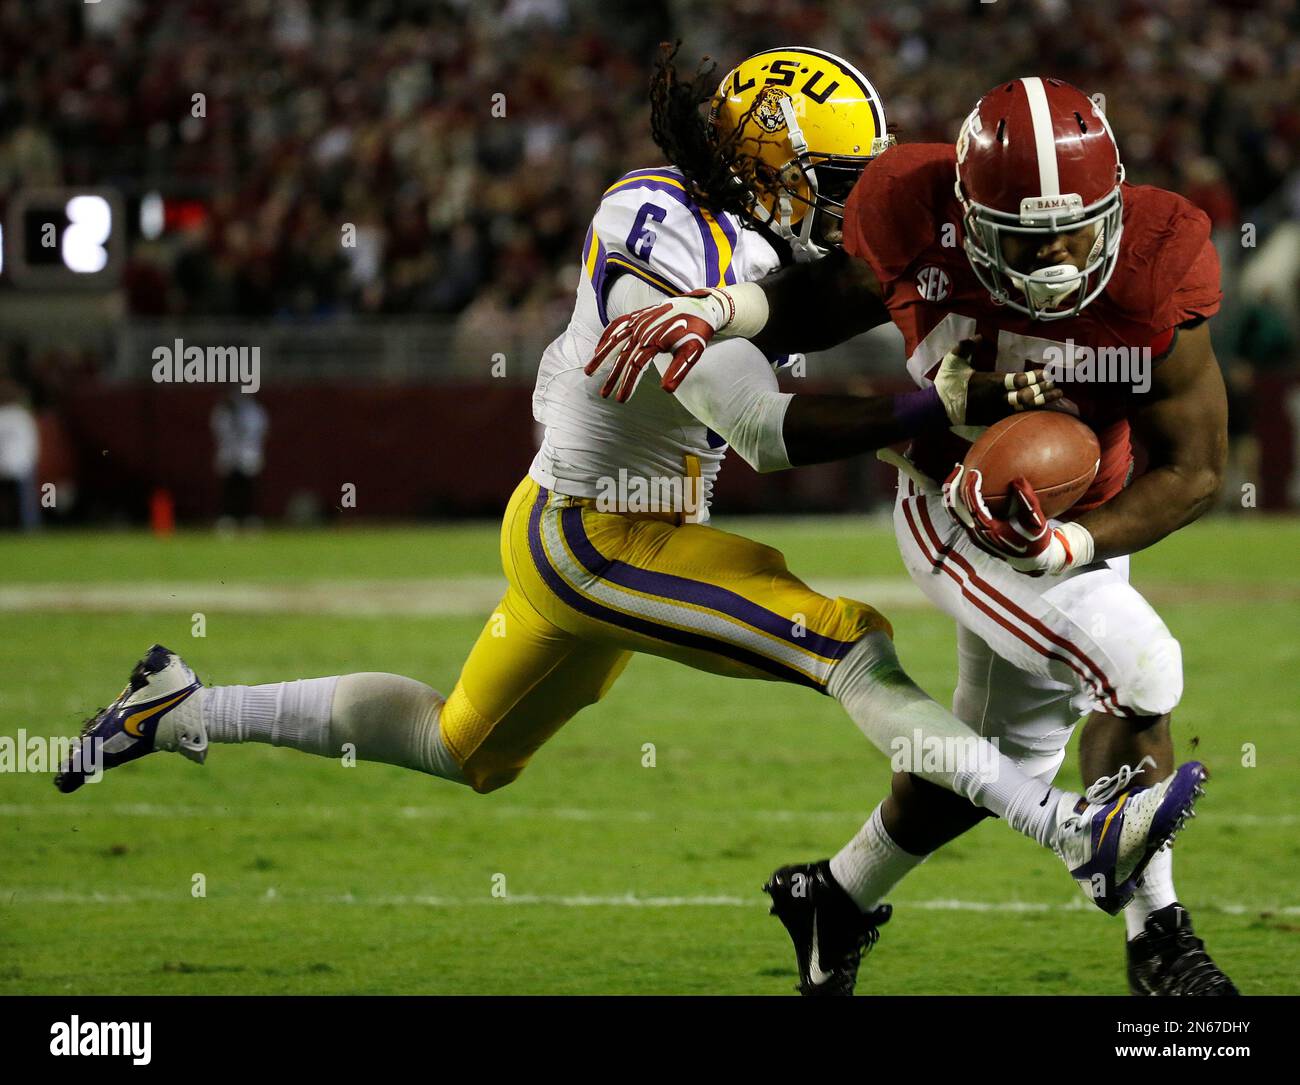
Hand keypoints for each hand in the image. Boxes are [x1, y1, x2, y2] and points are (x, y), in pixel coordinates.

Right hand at [584, 289, 727, 401]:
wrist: (701, 305)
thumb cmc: (697, 331)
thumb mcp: (692, 352)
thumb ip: (679, 370)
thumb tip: (666, 390)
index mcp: (654, 340)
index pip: (635, 367)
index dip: (627, 384)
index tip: (620, 400)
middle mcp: (643, 330)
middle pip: (622, 356)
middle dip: (612, 377)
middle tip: (604, 394)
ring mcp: (639, 321)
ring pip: (614, 340)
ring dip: (601, 357)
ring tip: (589, 372)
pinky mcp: (638, 315)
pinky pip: (618, 325)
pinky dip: (606, 335)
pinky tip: (599, 347)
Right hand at [933, 337, 1060, 424]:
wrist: (938, 408)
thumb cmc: (947, 383)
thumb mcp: (953, 360)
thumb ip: (966, 346)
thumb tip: (978, 336)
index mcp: (990, 382)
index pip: (1017, 380)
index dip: (1034, 378)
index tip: (1046, 374)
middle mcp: (997, 397)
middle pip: (1026, 395)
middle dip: (1043, 390)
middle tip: (1056, 385)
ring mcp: (995, 410)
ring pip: (1024, 407)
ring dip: (1042, 401)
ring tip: (1057, 397)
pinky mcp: (993, 419)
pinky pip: (1016, 416)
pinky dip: (1031, 412)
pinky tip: (1043, 410)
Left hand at [942, 467, 1092, 574]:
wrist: (1030, 560)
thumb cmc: (1035, 539)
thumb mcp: (1037, 522)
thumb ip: (1029, 502)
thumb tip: (1018, 479)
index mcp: (991, 531)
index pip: (974, 508)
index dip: (971, 489)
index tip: (974, 472)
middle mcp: (977, 534)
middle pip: (955, 509)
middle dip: (953, 486)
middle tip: (959, 466)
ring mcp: (972, 534)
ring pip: (954, 511)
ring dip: (953, 491)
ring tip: (958, 471)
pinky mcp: (973, 532)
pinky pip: (960, 513)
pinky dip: (960, 497)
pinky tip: (967, 481)